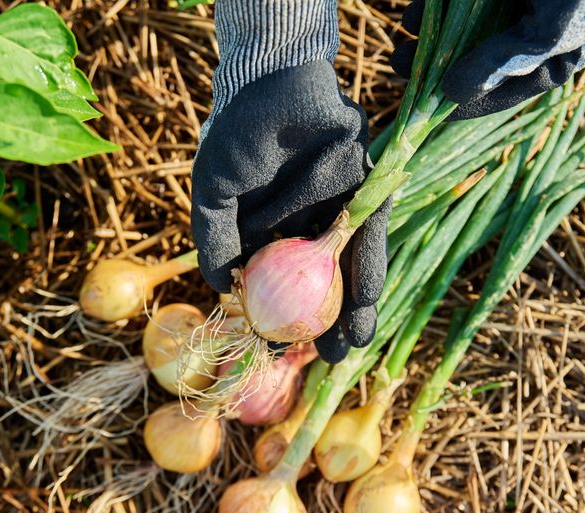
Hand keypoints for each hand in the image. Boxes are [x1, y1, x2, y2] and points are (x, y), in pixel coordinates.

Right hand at [192, 60, 389, 363]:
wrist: (275, 83)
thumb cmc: (238, 136)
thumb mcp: (214, 194)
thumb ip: (216, 240)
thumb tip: (220, 288)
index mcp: (267, 230)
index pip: (275, 285)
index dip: (279, 317)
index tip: (277, 347)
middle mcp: (303, 227)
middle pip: (317, 285)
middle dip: (324, 323)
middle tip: (326, 357)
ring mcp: (335, 212)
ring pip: (347, 270)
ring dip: (353, 309)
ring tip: (352, 345)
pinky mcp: (365, 195)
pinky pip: (370, 238)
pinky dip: (368, 270)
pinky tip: (366, 302)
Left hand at [391, 0, 584, 118]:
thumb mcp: (552, 32)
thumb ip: (505, 61)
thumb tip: (451, 94)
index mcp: (557, 55)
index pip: (504, 89)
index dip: (464, 102)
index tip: (424, 109)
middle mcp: (536, 27)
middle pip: (479, 54)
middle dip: (440, 60)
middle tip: (401, 63)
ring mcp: (522, 1)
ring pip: (470, 21)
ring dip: (437, 28)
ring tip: (408, 29)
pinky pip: (470, 2)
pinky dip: (445, 4)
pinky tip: (422, 10)